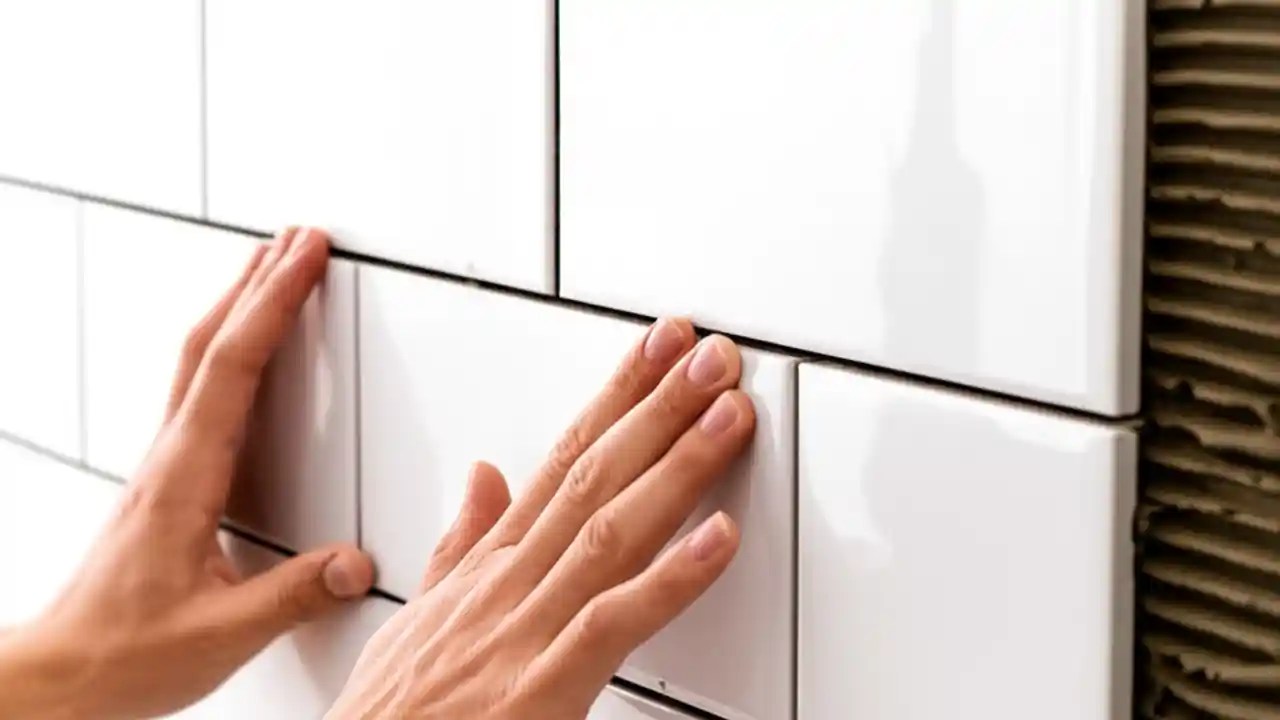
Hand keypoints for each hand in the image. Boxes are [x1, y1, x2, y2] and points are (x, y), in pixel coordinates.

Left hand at [0, 228, 373, 719]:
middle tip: (296, 238)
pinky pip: (197, 392)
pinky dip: (226, 350)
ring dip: (236, 307)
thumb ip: (294, 595)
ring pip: (197, 362)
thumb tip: (354, 561)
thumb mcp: (220, 634)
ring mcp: (164, 467)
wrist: (60, 676)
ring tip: (270, 271)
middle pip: (209, 344)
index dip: (272, 303)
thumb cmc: (122, 654)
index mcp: (184, 478)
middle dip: (256, 282)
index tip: (305, 255)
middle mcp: (169, 460)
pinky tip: (243, 357)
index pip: (232, 368)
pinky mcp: (167, 483)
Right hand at [327, 320, 754, 718]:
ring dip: (676, 466)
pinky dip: (669, 579)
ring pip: (610, 530)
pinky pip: (612, 623)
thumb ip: (460, 544)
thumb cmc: (391, 716)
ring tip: (727, 413)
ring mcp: (525, 632)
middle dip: (657, 407)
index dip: (616, 398)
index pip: (563, 459)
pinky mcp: (540, 692)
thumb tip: (486, 476)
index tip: (658, 350)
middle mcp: (511, 583)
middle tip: (711, 354)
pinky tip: (719, 537)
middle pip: (593, 475)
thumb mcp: (419, 615)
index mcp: (492, 566)